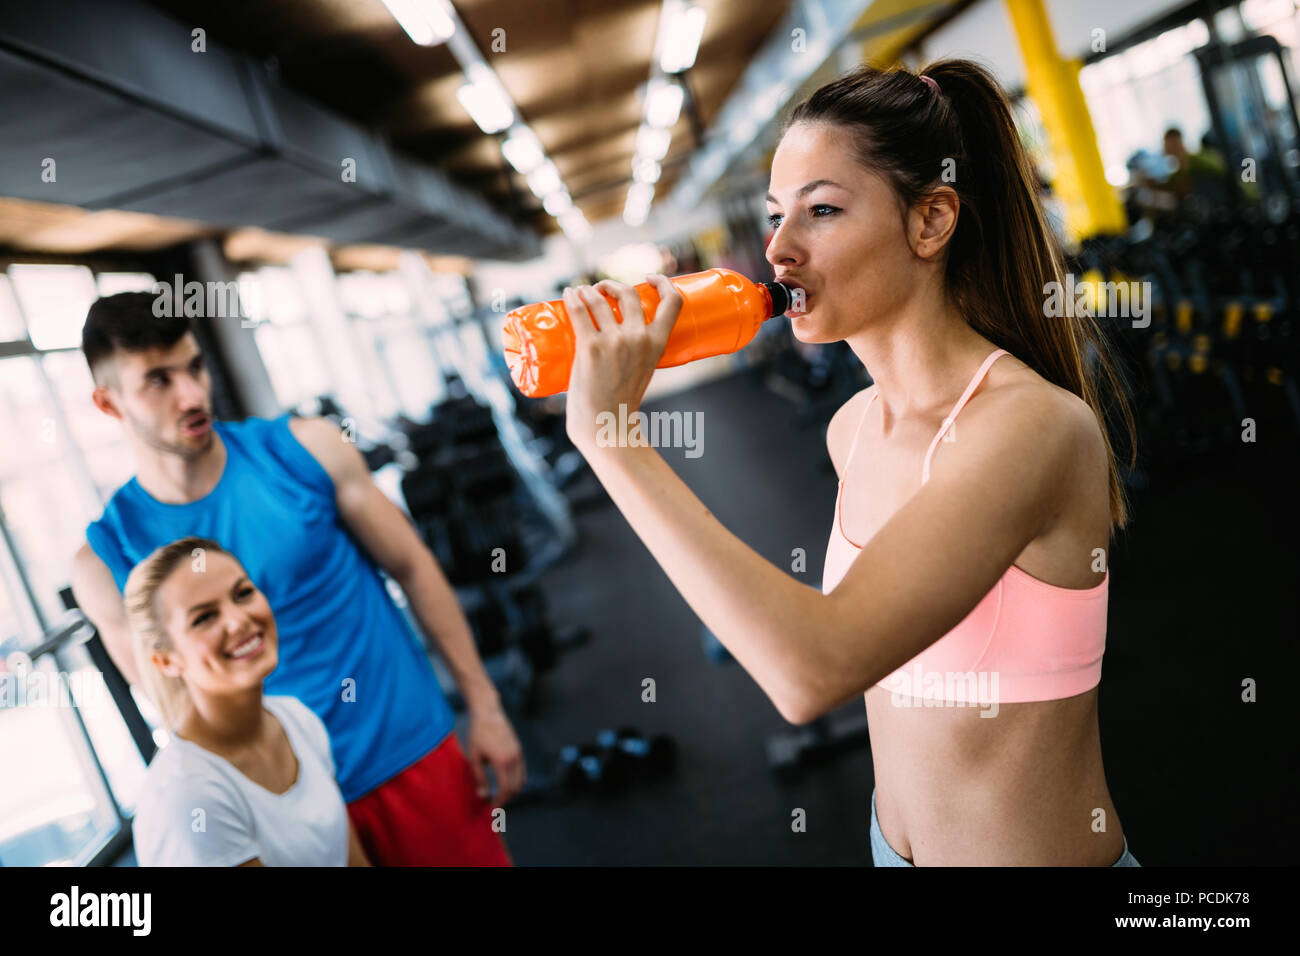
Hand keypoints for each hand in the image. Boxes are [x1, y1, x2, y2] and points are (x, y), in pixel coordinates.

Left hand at [465, 705, 525, 805]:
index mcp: (502, 761)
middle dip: (506, 799)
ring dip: (512, 791)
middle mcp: (514, 758)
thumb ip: (479, 777)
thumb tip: (483, 795)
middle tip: (496, 805)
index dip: (500, 801)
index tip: (492, 809)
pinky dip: (516, 781)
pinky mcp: (519, 750)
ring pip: (521, 780)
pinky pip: (521, 771)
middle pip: (515, 787)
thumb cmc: (478, 735)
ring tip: (501, 796)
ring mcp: (518, 754)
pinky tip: (507, 783)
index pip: (505, 789)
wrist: (489, 714)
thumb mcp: (474, 757)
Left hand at [562, 276, 682, 452]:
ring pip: (600, 299)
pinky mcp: (589, 347)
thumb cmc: (620, 403)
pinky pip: (579, 311)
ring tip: (580, 292)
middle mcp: (638, 338)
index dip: (663, 282)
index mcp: (657, 344)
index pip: (673, 302)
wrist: (605, 426)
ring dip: (588, 289)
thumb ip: (637, 351)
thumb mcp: (643, 371)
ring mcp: (613, 341)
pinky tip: (568, 294)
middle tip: (600, 290)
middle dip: (613, 285)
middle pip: (628, 293)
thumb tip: (616, 336)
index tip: (650, 278)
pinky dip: (572, 298)